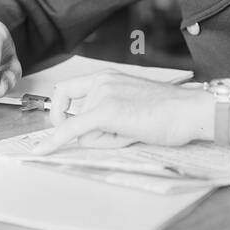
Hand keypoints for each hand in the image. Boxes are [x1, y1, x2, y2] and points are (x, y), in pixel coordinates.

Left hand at [39, 74, 211, 153]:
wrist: (188, 111)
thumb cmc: (167, 113)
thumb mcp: (130, 112)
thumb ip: (104, 120)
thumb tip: (81, 136)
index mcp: (107, 77)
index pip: (67, 89)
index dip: (58, 109)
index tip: (59, 123)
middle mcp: (101, 81)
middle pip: (74, 114)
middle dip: (86, 131)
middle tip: (112, 135)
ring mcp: (102, 95)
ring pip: (82, 129)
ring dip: (101, 139)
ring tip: (131, 132)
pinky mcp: (105, 111)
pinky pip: (70, 129)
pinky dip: (54, 141)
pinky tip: (41, 151)